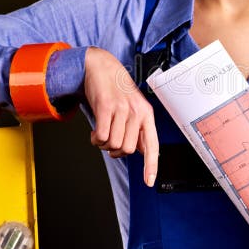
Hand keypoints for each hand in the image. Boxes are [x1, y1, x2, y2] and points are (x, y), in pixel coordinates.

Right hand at [83, 46, 158, 184]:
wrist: (102, 66)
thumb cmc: (116, 89)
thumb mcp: (134, 108)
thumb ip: (139, 129)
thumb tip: (143, 152)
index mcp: (147, 114)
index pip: (152, 145)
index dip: (151, 166)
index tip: (149, 181)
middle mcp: (137, 112)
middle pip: (128, 149)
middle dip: (116, 150)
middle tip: (111, 139)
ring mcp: (122, 109)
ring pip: (114, 144)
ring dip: (104, 144)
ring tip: (103, 131)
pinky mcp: (106, 106)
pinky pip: (101, 136)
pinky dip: (96, 139)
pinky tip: (95, 131)